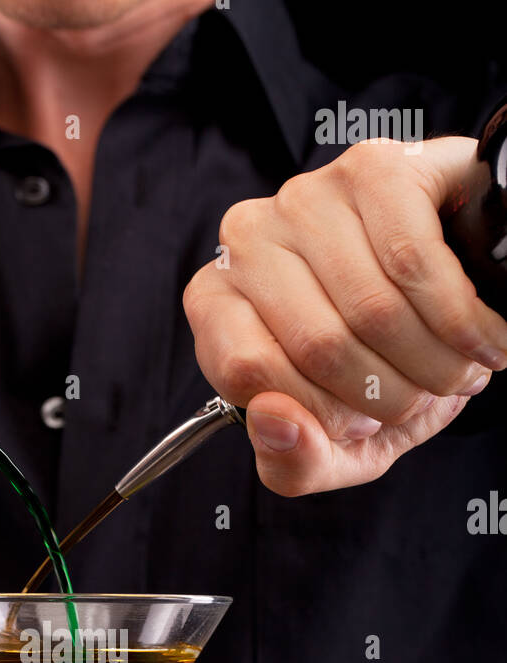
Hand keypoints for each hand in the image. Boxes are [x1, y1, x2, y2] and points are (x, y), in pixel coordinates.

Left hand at [183, 137, 506, 495]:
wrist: (449, 311)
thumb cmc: (375, 373)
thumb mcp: (331, 446)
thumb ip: (292, 461)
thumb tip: (275, 421)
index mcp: (217, 304)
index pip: (247, 370)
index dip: (321, 413)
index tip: (362, 424)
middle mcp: (248, 240)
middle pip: (319, 344)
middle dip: (389, 397)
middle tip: (424, 399)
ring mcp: (309, 196)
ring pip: (373, 307)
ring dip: (434, 363)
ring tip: (457, 372)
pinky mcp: (377, 167)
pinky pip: (417, 261)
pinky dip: (462, 319)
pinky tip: (484, 336)